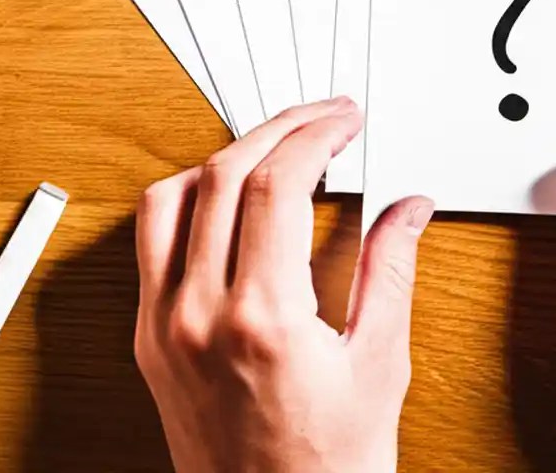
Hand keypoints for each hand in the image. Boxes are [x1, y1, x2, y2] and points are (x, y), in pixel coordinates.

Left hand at [134, 98, 433, 472]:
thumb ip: (391, 272)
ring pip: (170, 198)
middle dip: (278, 129)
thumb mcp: (379, 366)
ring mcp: (162, 326)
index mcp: (262, 319)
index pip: (277, 185)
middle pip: (223, 175)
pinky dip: (186, 199)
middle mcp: (197, 315)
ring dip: (223, 156)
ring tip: (274, 146)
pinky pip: (149, 242)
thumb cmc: (327, 468)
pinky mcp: (147, 340)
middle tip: (322, 118)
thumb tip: (408, 209)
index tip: (343, 122)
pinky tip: (225, 196)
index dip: (314, 135)